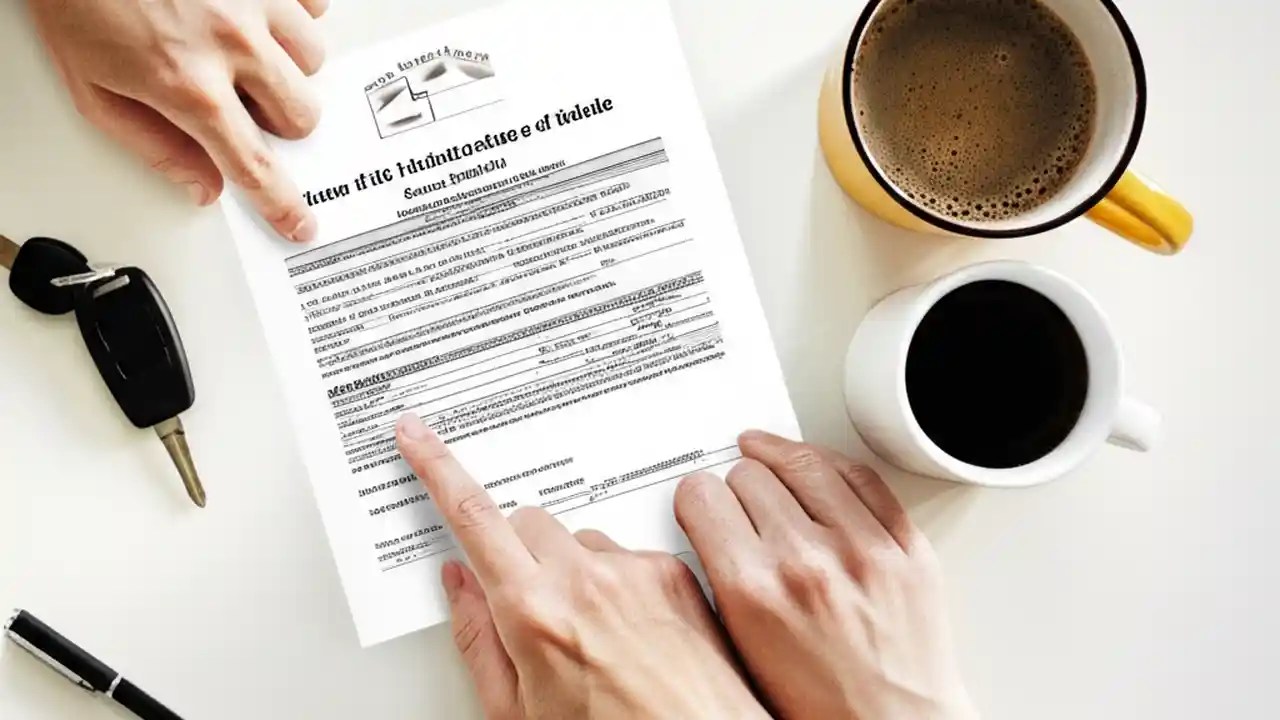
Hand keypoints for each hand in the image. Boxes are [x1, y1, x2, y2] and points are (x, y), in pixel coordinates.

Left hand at [26, 0, 327, 241]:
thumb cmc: (78, 1)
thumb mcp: (95, 90)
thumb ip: (155, 147)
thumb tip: (201, 184)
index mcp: (188, 85)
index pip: (254, 166)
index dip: (281, 204)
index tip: (298, 222)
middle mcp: (232, 43)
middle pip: (299, 117)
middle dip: (277, 122)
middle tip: (242, 102)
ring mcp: (256, 1)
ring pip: (312, 62)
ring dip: (285, 67)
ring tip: (242, 49)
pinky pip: (314, 8)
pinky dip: (292, 18)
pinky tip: (255, 15)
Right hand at [395, 414, 769, 719]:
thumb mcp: (516, 711)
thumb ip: (477, 640)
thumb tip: (458, 584)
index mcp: (534, 612)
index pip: (473, 519)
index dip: (438, 469)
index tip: (417, 436)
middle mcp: (585, 578)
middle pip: (525, 522)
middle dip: (515, 551)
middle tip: (529, 606)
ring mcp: (634, 569)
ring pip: (578, 539)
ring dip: (570, 569)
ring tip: (593, 636)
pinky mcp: (673, 570)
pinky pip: (625, 553)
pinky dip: (617, 581)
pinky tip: (631, 630)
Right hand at [675, 431, 977, 719]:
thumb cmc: (817, 707)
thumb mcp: (742, 646)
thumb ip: (722, 580)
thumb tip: (713, 528)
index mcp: (753, 589)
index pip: (703, 496)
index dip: (696, 495)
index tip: (700, 500)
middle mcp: (805, 561)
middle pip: (749, 474)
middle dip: (735, 483)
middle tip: (735, 494)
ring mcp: (862, 549)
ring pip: (804, 463)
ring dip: (777, 456)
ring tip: (765, 452)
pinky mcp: (906, 547)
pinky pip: (863, 479)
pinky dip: (832, 465)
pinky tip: (817, 464)